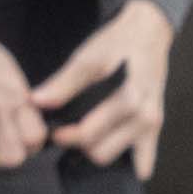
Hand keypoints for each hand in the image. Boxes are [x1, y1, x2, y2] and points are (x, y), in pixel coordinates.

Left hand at [43, 0, 176, 178]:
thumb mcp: (88, 57)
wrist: (147, 32)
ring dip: (97, 149)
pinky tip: (110, 146)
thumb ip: (63, 83)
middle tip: (68, 130)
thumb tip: (37, 102)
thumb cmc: (117, 43)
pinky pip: (142, 161)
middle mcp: (145, 116)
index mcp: (129, 98)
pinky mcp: (155, 126)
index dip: (64, 136)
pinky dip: (127, 160)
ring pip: (115, 157)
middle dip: (80, 145)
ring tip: (85, 132)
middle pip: (101, 152)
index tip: (52, 131)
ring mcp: (152, 124)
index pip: (89, 134)